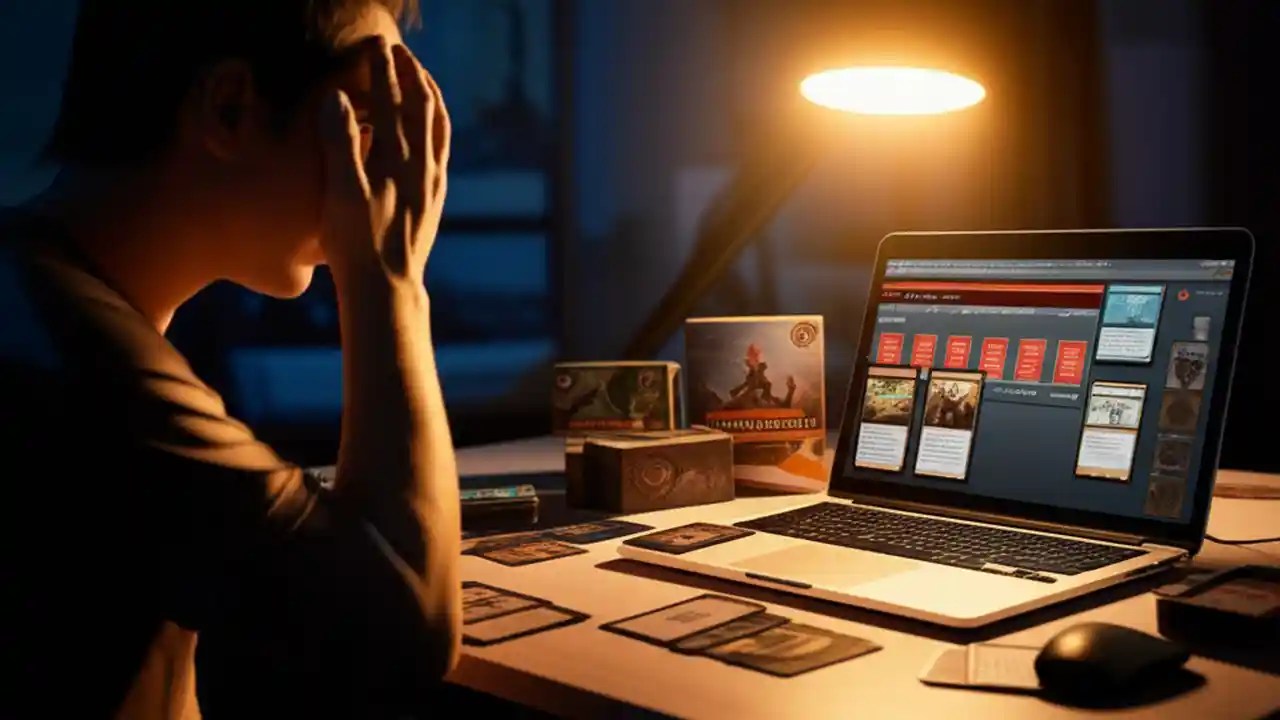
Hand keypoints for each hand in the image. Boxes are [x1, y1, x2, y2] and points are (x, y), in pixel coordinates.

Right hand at [318, 40, 449, 286]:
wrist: (387, 287)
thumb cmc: (356, 243)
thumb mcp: (340, 192)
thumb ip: (340, 143)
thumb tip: (338, 97)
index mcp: (396, 159)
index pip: (391, 100)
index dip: (383, 69)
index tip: (375, 46)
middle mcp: (421, 166)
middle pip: (422, 106)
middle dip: (411, 74)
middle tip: (399, 52)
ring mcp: (432, 182)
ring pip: (438, 127)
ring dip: (430, 96)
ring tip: (422, 77)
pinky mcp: (434, 198)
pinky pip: (442, 150)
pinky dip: (438, 126)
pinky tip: (432, 126)